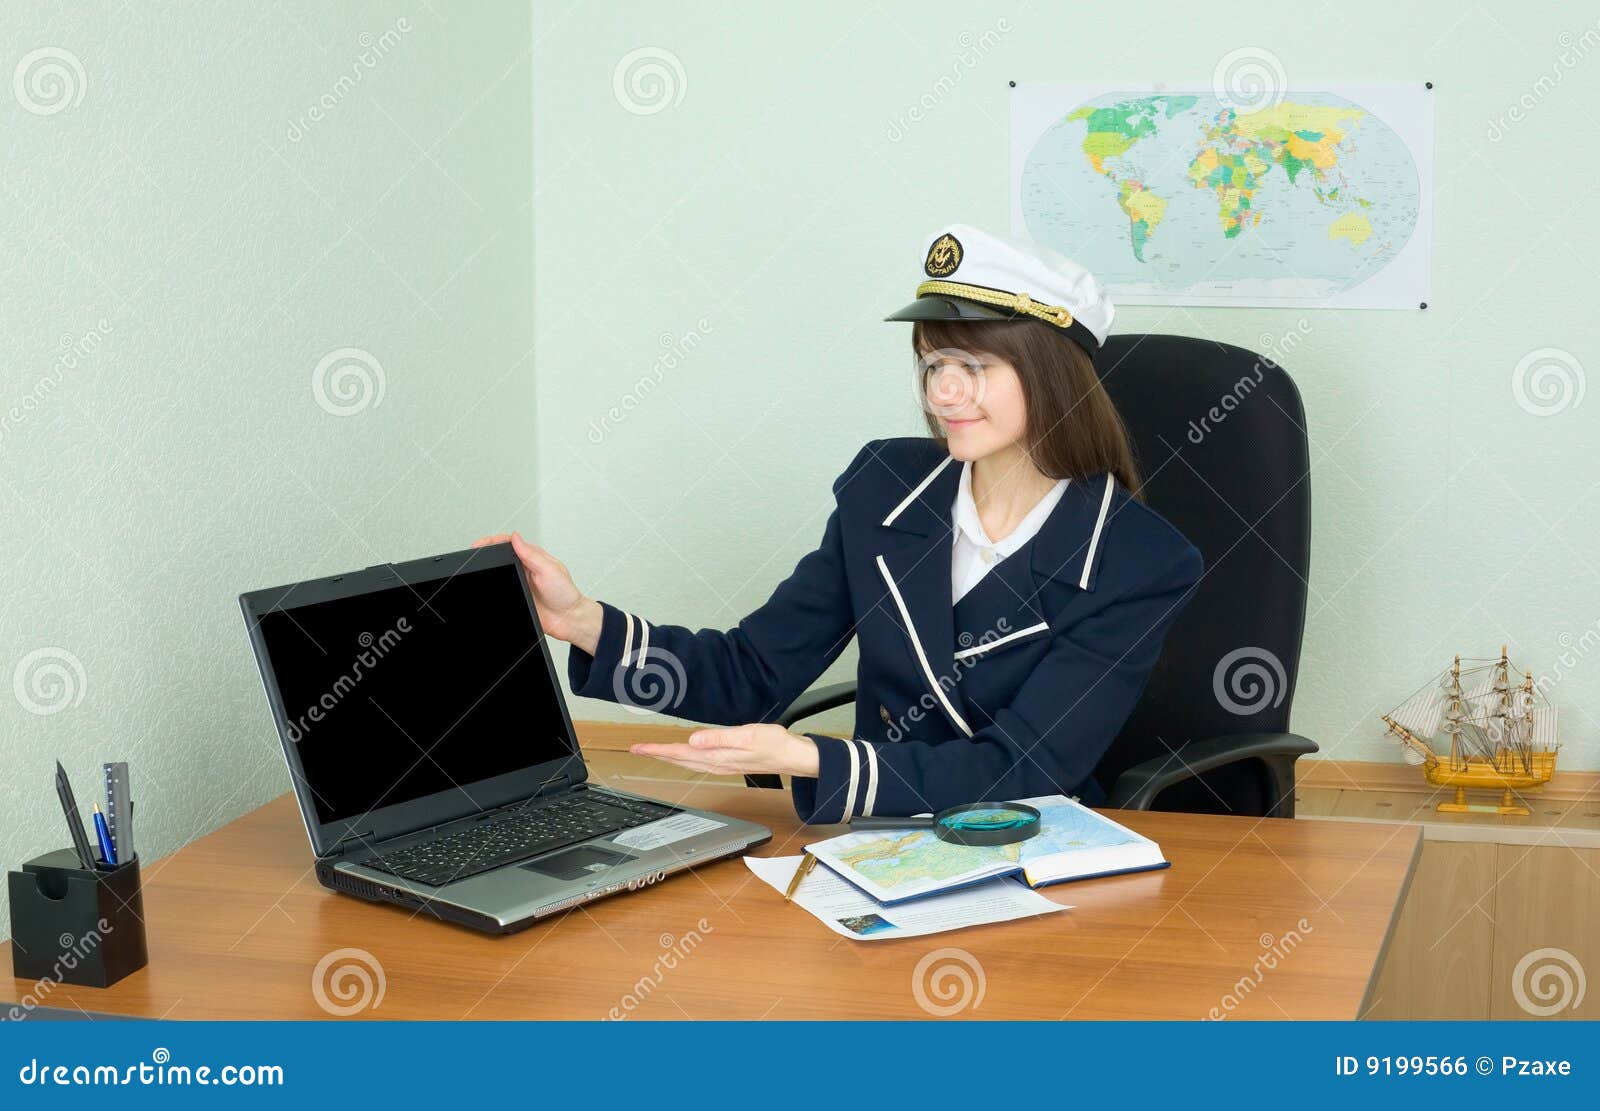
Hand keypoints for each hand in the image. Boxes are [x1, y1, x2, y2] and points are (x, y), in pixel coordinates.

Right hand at [471, 531, 601, 653]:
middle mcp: (524, 569)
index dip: (492, 541)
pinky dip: (492, 591)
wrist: (568, 620)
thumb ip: (532, 554)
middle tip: (474, 557)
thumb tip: (516, 537)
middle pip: (500, 558)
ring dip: (488, 574)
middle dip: (486, 556)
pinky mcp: (516, 598)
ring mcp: (519, 584)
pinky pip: (500, 593)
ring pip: (498, 575)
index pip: (509, 543)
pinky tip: (487, 591)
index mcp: (533, 557)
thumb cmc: (565, 593)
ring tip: (478, 573)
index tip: (479, 544)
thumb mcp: (549, 570)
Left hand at [632, 724, 820, 777]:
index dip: (658, 750)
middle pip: (679, 760)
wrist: (793, 756)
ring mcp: (721, 765)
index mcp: (717, 756)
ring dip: (668, 757)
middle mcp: (715, 763)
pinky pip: (697, 763)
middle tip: (636, 750)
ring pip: (686, 762)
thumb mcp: (748, 736)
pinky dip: (684, 758)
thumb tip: (693, 740)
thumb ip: (719, 738)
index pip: (680, 753)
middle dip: (657, 754)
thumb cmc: (774, 744)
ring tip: (653, 752)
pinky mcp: (727, 762)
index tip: (639, 748)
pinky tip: (684, 755)